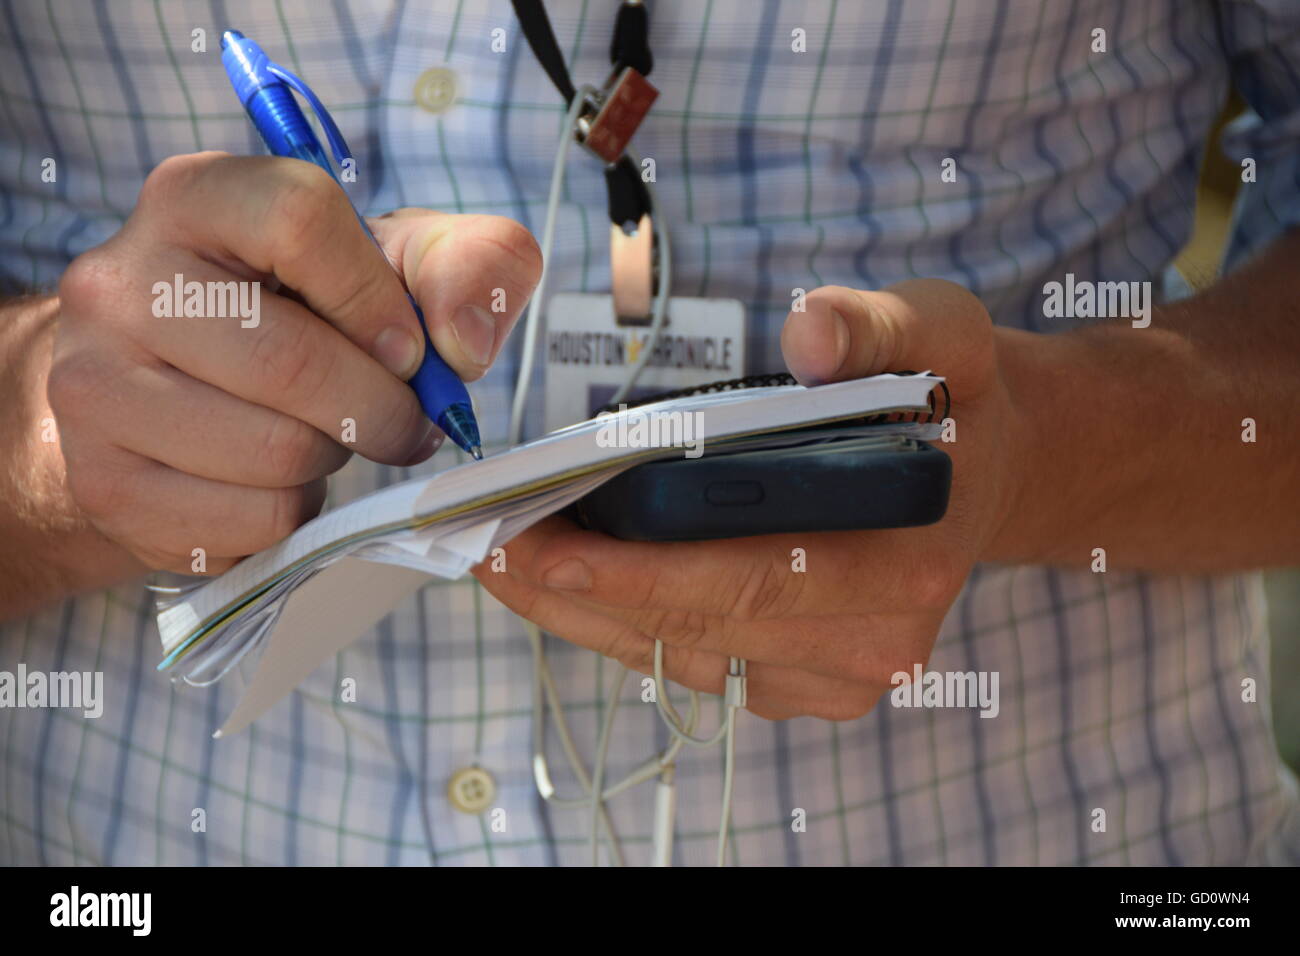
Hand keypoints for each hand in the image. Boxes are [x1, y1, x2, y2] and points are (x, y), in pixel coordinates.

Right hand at [49, 151, 539, 575]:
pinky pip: (252, 522)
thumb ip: (465, 265)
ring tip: (316, 436)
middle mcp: (121, 282)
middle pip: (293, 362)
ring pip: (276, 453)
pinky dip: (293, 513)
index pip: (299, 217)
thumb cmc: (296, 317)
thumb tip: (465, 342)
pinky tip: (271, 480)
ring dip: (331, 460)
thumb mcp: (386, 264)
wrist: (162, 400)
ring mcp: (94, 386)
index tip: (408, 350)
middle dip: (380, 408)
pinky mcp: (104, 483)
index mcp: (194, 199)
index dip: (379, 298)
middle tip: (399, 421)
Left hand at [475, 279, 1025, 719]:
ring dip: (583, 612)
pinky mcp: (801, 685)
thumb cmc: (950, 400)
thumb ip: (878, 326)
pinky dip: (621, 622)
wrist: (982, 471)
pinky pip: (692, 663)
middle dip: (577, 589)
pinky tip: (564, 580)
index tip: (536, 542)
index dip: (634, 569)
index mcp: (905, 564)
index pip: (749, 580)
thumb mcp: (941, 332)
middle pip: (694, 629)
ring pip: (678, 656)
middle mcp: (872, 645)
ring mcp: (835, 678)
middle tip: (480, 545)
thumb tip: (807, 338)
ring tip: (500, 559)